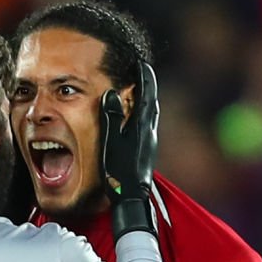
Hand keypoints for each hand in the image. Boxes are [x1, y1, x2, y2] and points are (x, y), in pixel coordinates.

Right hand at [100, 61, 158, 239]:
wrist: (132, 199)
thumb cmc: (119, 172)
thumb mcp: (111, 141)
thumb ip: (110, 117)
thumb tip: (110, 93)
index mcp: (141, 126)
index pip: (146, 92)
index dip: (143, 76)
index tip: (139, 62)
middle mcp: (149, 132)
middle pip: (151, 102)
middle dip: (145, 86)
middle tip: (137, 74)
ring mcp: (150, 144)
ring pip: (150, 116)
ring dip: (143, 102)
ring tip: (135, 94)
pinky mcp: (148, 154)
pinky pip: (146, 128)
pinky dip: (141, 117)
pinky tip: (133, 122)